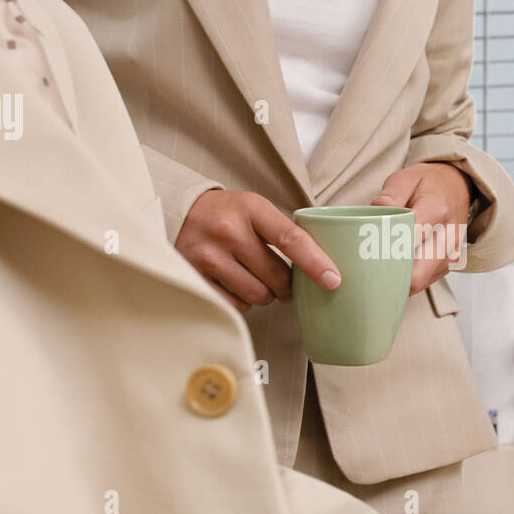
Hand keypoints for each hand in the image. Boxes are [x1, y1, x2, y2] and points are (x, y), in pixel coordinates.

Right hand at [176, 189, 339, 313]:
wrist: (179, 213)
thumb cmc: (228, 215)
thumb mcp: (256, 210)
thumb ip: (285, 233)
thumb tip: (323, 271)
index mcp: (250, 208)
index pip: (290, 238)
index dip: (315, 262)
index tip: (333, 280)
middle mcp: (227, 230)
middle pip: (276, 276)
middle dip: (285, 285)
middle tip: (282, 281)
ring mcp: (208, 256)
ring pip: (258, 295)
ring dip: (264, 294)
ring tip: (253, 278)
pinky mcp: (195, 278)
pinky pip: (235, 305)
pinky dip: (242, 301)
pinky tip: (234, 284)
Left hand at [371, 163, 472, 295]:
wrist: (456, 188)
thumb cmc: (428, 184)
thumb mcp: (406, 178)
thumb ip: (391, 195)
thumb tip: (376, 210)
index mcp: (436, 211)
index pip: (410, 242)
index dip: (386, 253)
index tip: (367, 253)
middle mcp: (448, 237)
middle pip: (416, 274)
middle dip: (389, 275)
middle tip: (368, 267)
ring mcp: (450, 254)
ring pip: (419, 283)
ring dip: (397, 279)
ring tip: (381, 264)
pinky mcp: (449, 265)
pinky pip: (424, 282)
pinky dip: (407, 278)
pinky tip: (396, 265)